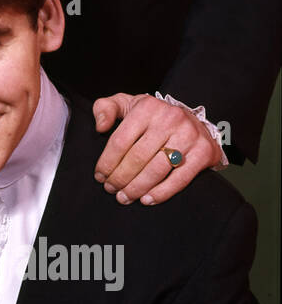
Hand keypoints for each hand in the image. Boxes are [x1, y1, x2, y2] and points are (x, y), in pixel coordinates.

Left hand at [92, 93, 221, 204]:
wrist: (194, 120)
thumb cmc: (154, 116)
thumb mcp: (127, 104)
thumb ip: (106, 108)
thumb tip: (100, 127)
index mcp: (148, 107)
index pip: (121, 140)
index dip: (107, 162)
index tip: (100, 176)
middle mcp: (170, 119)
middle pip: (137, 157)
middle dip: (120, 178)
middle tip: (111, 189)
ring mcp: (189, 136)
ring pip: (156, 170)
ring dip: (137, 188)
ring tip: (125, 197)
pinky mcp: (203, 152)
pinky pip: (179, 179)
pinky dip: (162, 193)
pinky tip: (147, 199)